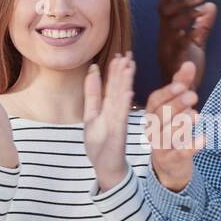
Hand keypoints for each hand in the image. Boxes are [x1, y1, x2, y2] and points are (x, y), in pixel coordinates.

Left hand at [84, 52, 135, 190]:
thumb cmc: (100, 144)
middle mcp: (115, 112)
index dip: (115, 70)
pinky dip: (124, 104)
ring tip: (129, 65)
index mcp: (108, 107)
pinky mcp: (119, 132)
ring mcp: (118, 121)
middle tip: (128, 53)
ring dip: (126, 82)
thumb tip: (91, 71)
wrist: (105, 167)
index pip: (112, 85)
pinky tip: (127, 92)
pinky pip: (121, 116)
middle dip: (123, 70)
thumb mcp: (91, 115)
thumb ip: (92, 94)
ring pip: (122, 98)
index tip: (119, 54)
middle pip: (119, 87)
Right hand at [143, 60, 202, 191]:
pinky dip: (191, 147)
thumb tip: (190, 63)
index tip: (181, 86)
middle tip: (193, 96)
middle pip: (160, 115)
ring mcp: (159, 146)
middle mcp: (151, 128)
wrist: (171, 163)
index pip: (154, 101)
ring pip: (167, 133)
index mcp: (151, 113)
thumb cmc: (173, 128)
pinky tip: (204, 139)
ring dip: (182, 123)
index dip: (167, 93)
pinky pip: (179, 153)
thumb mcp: (177, 105)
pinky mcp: (170, 160)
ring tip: (196, 115)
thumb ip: (182, 85)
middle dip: (177, 105)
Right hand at [156, 0, 216, 90]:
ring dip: (188, 16)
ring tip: (203, 9)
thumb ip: (202, 25)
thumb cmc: (186, 70)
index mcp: (167, 35)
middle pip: (168, 15)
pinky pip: (179, 47)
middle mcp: (164, 41)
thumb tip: (211, 5)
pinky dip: (188, 36)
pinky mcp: (176, 64)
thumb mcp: (196, 44)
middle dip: (183, 3)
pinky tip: (197, 29)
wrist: (181, 97)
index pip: (163, 10)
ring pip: (172, 28)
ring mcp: (169, 52)